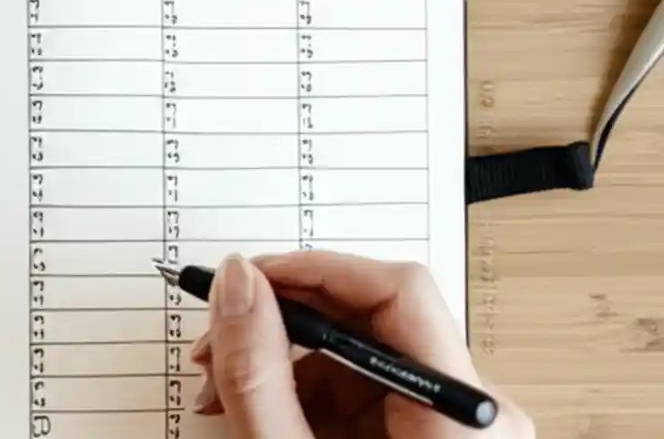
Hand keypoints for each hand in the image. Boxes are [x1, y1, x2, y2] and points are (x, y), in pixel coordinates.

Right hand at [191, 252, 533, 437]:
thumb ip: (259, 372)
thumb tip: (237, 283)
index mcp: (463, 416)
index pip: (397, 290)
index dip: (315, 269)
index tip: (252, 276)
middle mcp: (473, 414)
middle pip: (371, 320)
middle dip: (282, 323)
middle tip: (220, 335)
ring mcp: (453, 428)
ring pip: (357, 356)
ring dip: (282, 363)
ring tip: (224, 388)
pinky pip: (361, 391)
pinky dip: (302, 394)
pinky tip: (257, 406)